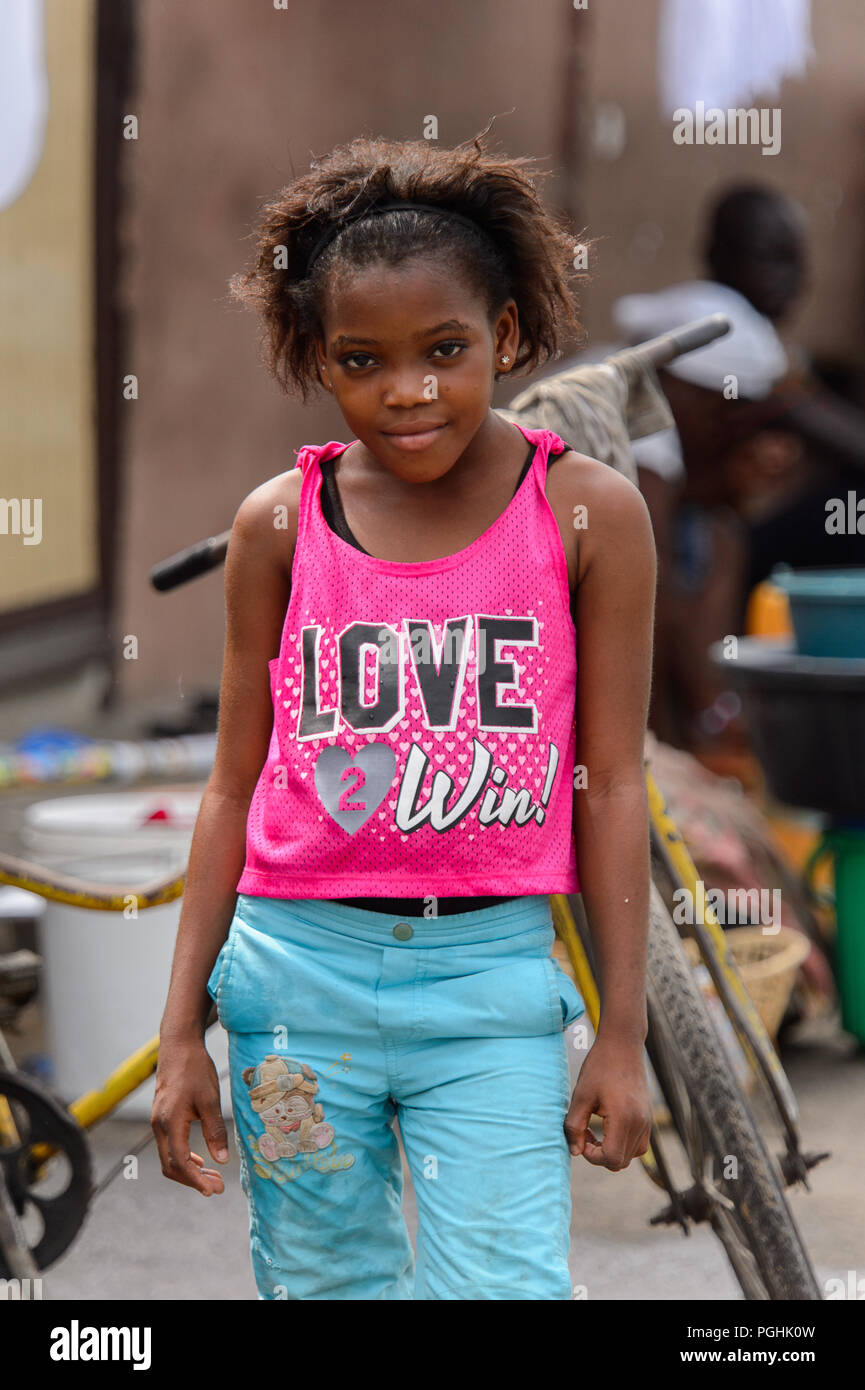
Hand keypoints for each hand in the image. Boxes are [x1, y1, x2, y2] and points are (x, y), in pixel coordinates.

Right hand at [151, 1036, 229, 1195]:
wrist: (178, 1046)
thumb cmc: (195, 1069)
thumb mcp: (210, 1099)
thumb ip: (215, 1131)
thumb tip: (223, 1160)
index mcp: (169, 1122)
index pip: (180, 1162)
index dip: (196, 1180)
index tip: (213, 1190)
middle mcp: (159, 1126)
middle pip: (171, 1166)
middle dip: (193, 1180)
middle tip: (217, 1188)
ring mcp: (158, 1122)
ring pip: (169, 1158)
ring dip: (189, 1171)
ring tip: (212, 1178)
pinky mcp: (162, 1118)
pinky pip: (169, 1146)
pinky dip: (184, 1158)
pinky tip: (201, 1160)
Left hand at [565, 1034, 651, 1169]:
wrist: (622, 1045)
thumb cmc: (599, 1067)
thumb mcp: (581, 1096)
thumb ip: (574, 1127)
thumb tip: (575, 1152)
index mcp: (624, 1118)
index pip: (611, 1159)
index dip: (592, 1156)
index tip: (581, 1138)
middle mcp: (640, 1124)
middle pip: (620, 1162)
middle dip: (600, 1155)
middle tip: (585, 1133)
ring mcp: (647, 1122)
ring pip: (630, 1156)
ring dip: (611, 1151)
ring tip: (595, 1130)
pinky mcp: (648, 1118)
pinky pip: (638, 1144)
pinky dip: (622, 1144)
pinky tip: (608, 1126)